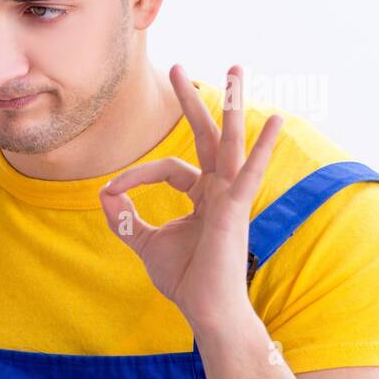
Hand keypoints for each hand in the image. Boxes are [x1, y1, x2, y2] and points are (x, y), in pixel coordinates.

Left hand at [98, 64, 282, 333]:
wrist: (206, 310)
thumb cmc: (185, 280)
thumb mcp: (145, 242)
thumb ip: (125, 218)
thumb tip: (103, 193)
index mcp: (201, 195)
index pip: (166, 169)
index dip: (134, 177)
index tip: (110, 192)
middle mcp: (219, 189)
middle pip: (204, 136)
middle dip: (190, 102)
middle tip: (176, 68)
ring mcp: (231, 197)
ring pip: (228, 143)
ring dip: (231, 105)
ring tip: (235, 70)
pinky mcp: (236, 210)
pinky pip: (249, 174)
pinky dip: (261, 148)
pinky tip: (275, 123)